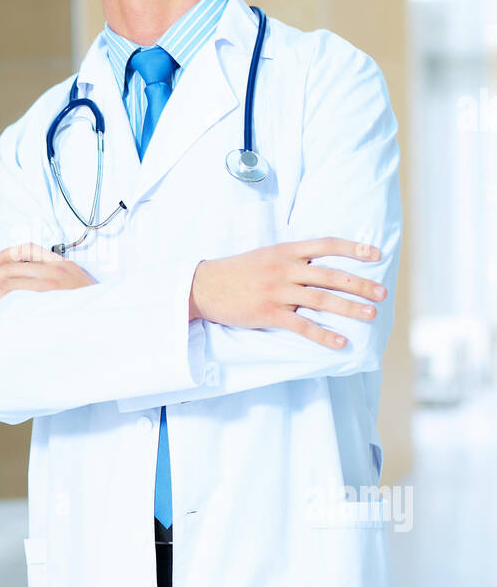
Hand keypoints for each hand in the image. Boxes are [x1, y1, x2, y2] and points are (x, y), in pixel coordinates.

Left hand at [0, 243, 96, 311]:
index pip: (28, 250)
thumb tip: (25, 297)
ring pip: (9, 282)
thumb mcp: (80, 293)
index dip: (4, 255)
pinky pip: (15, 297)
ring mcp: (53, 285)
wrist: (113, 327)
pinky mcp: (49, 300)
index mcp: (64, 266)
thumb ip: (57, 288)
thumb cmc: (94, 316)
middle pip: (12, 268)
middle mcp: (58, 271)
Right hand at [188, 238, 386, 348]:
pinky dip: (323, 334)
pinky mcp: (268, 313)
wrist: (204, 286)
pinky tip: (340, 342)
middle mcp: (284, 269)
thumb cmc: (237, 272)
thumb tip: (322, 266)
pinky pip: (301, 325)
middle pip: (330, 275)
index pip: (326, 245)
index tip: (376, 255)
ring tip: (370, 314)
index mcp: (285, 251)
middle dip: (360, 284)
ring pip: (320, 299)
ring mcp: (276, 291)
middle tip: (382, 292)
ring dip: (349, 308)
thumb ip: (292, 259)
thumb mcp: (265, 255)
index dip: (353, 249)